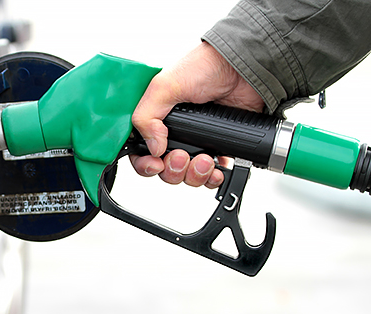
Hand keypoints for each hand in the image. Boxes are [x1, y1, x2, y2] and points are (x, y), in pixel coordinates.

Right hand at [131, 42, 264, 187]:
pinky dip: (212, 177)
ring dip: (194, 175)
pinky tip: (216, 169)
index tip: (156, 164)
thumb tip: (153, 148)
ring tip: (205, 159)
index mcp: (155, 120)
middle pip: (164, 169)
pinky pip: (211, 174)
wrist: (243, 67)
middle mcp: (173, 133)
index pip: (140, 152)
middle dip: (173, 170)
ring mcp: (196, 141)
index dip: (145, 163)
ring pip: (187, 175)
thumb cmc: (204, 66)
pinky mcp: (218, 147)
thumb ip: (147, 116)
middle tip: (183, 156)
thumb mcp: (164, 86)